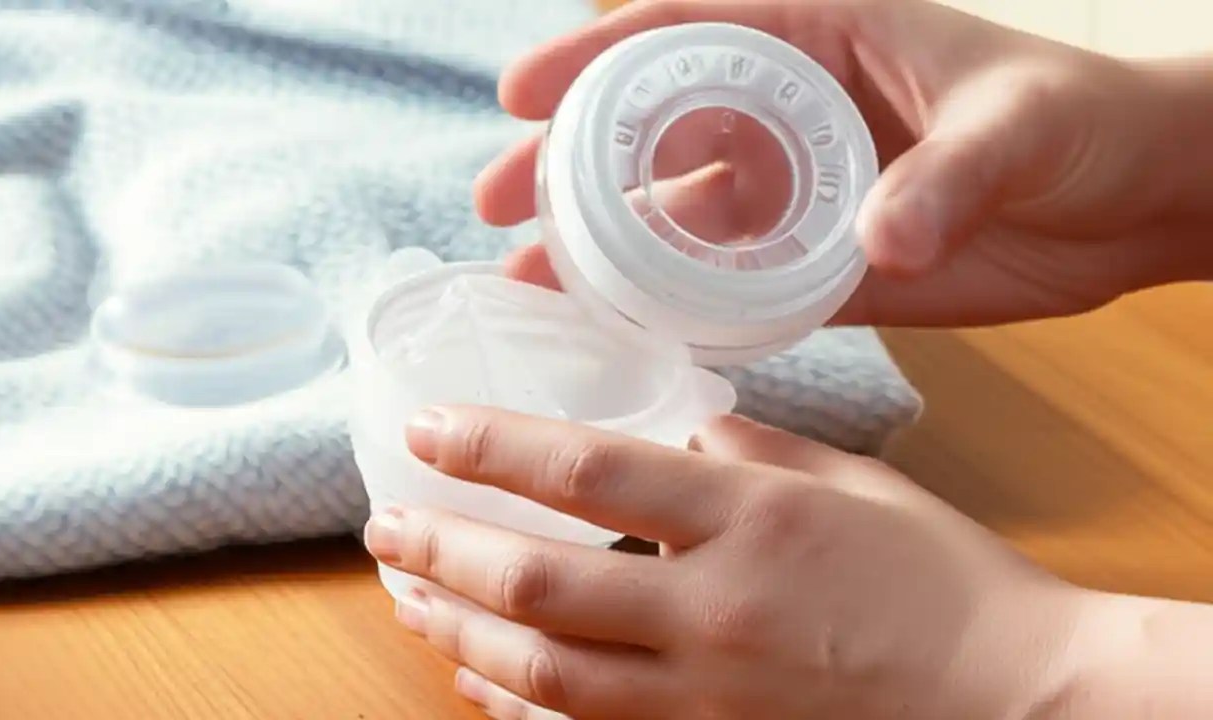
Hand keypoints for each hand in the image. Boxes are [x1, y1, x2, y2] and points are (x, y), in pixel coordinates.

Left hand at [363, 408, 1088, 718]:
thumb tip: (669, 431)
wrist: (1024, 704)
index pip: (590, 475)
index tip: (428, 426)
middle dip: (444, 550)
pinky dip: (516, 708)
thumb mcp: (855, 482)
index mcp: (755, 521)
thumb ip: (750, 450)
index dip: (493, 447)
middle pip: (541, 585)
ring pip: (545, 675)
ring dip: (458, 631)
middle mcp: (719, 612)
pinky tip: (476, 680)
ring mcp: (711, 698)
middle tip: (385, 523)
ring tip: (407, 595)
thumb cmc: (947, 583)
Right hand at [477, 0, 1212, 327]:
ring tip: (531, 280)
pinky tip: (618, 329)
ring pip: (676, 220)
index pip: (684, 33)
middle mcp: (791, 116)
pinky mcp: (822, 268)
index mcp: (819, 39)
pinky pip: (729, 287)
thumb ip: (948, 176)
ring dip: (602, 249)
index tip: (520, 94)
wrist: (1134, 202)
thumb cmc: (1084, 120)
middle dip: (567, 165)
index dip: (594, 58)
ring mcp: (800, 196)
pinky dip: (673, 307)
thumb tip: (885, 244)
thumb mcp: (1015, 125)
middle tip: (497, 203)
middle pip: (653, 134)